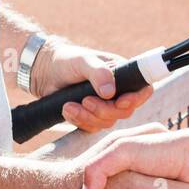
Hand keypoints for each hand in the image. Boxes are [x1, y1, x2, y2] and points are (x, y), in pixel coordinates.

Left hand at [31, 39, 152, 132]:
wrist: (45, 72)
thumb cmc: (67, 60)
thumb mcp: (83, 61)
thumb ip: (98, 72)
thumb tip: (110, 93)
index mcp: (123, 75)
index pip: (142, 90)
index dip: (136, 99)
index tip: (120, 102)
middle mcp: (118, 92)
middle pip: (124, 111)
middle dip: (104, 110)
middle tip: (85, 101)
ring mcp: (105, 106)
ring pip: (107, 122)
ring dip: (88, 116)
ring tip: (69, 105)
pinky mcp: (91, 116)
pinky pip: (92, 127)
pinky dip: (79, 121)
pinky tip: (67, 110)